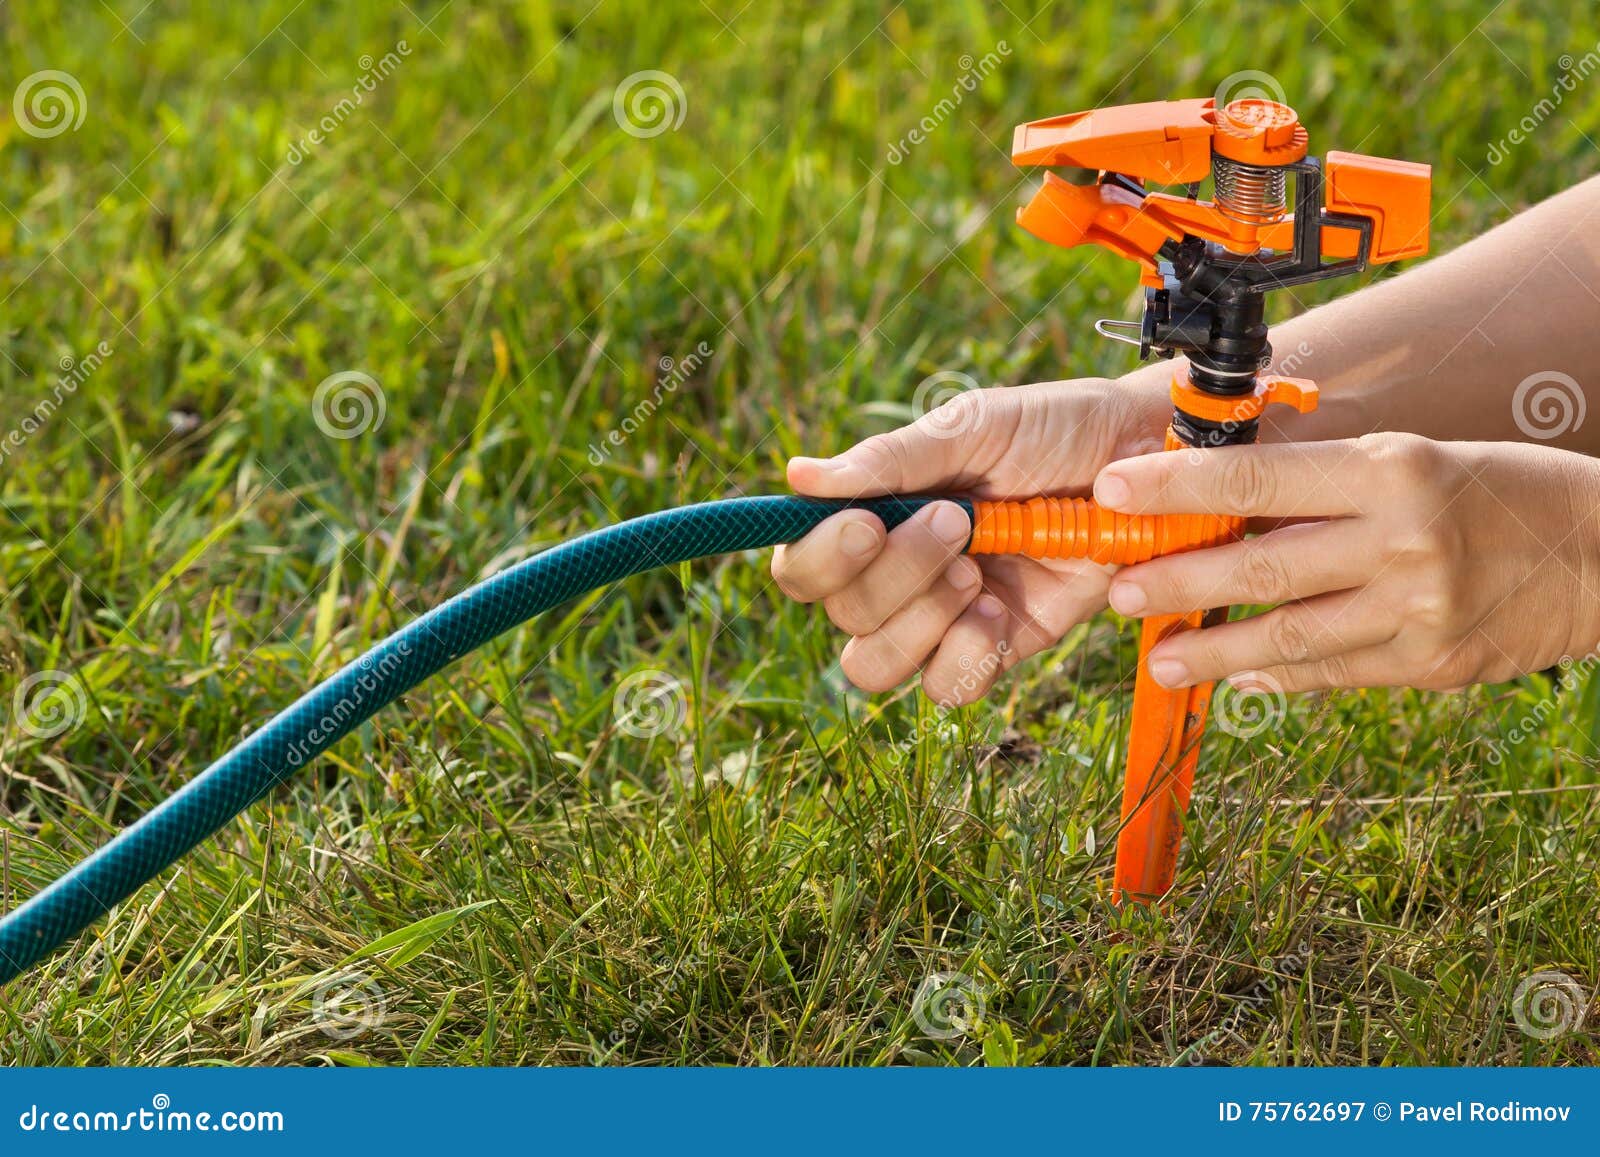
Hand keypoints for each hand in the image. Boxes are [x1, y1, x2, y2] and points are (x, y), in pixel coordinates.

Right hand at [773, 377, 1169, 703]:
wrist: (1148, 460)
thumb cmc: (1056, 428)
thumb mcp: (973, 427)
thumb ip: (890, 461)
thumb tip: (797, 477)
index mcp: (879, 517)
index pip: (805, 566)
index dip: (819, 558)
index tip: (866, 523)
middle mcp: (900, 575)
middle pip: (843, 616)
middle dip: (894, 574)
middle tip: (958, 523)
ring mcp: (947, 617)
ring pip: (878, 665)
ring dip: (920, 620)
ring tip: (977, 573)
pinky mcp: (999, 647)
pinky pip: (950, 687)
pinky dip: (965, 655)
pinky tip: (999, 609)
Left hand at [1092, 433, 1599, 692]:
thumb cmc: (1501, 490)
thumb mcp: (1415, 459)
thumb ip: (1324, 484)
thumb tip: (1222, 500)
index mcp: (1391, 470)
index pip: (1257, 475)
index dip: (1175, 487)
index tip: (1112, 491)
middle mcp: (1402, 539)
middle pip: (1261, 565)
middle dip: (1178, 582)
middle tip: (1119, 593)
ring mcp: (1418, 610)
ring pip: (1288, 636)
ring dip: (1213, 650)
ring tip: (1162, 660)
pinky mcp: (1432, 665)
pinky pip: (1334, 672)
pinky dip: (1278, 674)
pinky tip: (1237, 675)